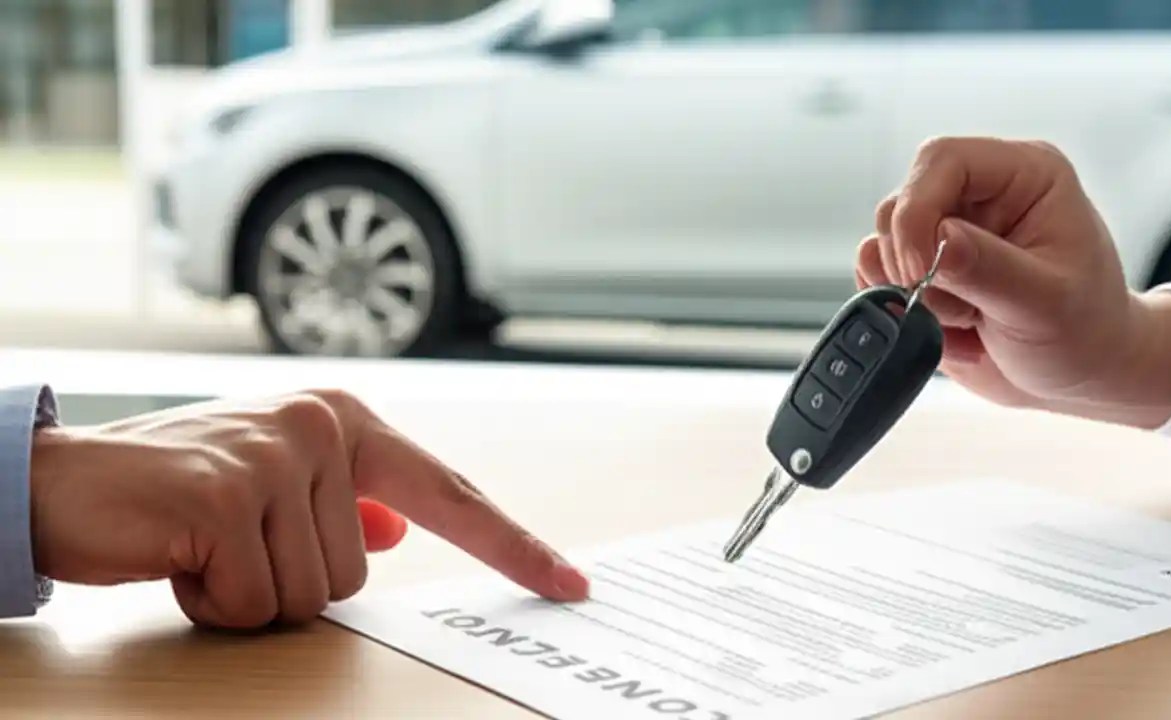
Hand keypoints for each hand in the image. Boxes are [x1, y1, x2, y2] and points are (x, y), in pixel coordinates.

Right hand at [29, 390, 589, 628]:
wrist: (65, 481)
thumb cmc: (178, 495)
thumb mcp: (274, 487)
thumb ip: (345, 504)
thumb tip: (397, 530)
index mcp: (347, 420)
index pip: (451, 494)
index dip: (513, 544)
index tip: (571, 582)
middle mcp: (322, 424)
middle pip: (362, 574)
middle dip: (290, 582)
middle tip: (230, 541)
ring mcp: (277, 453)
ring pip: (315, 596)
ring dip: (252, 594)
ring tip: (205, 546)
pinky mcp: (229, 491)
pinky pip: (258, 603)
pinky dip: (214, 602)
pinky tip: (181, 556)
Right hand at [856, 137, 1170, 428]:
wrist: (1079, 375)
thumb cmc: (1084, 331)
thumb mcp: (1047, 303)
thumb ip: (991, 269)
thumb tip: (938, 239)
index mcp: (1025, 176)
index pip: (943, 160)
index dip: (919, 210)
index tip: (923, 270)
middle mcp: (981, 194)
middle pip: (903, 201)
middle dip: (913, 261)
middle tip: (953, 306)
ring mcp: (948, 230)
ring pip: (883, 241)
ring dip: (910, 291)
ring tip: (965, 318)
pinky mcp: (925, 267)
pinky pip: (878, 276)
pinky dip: (899, 308)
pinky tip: (947, 326)